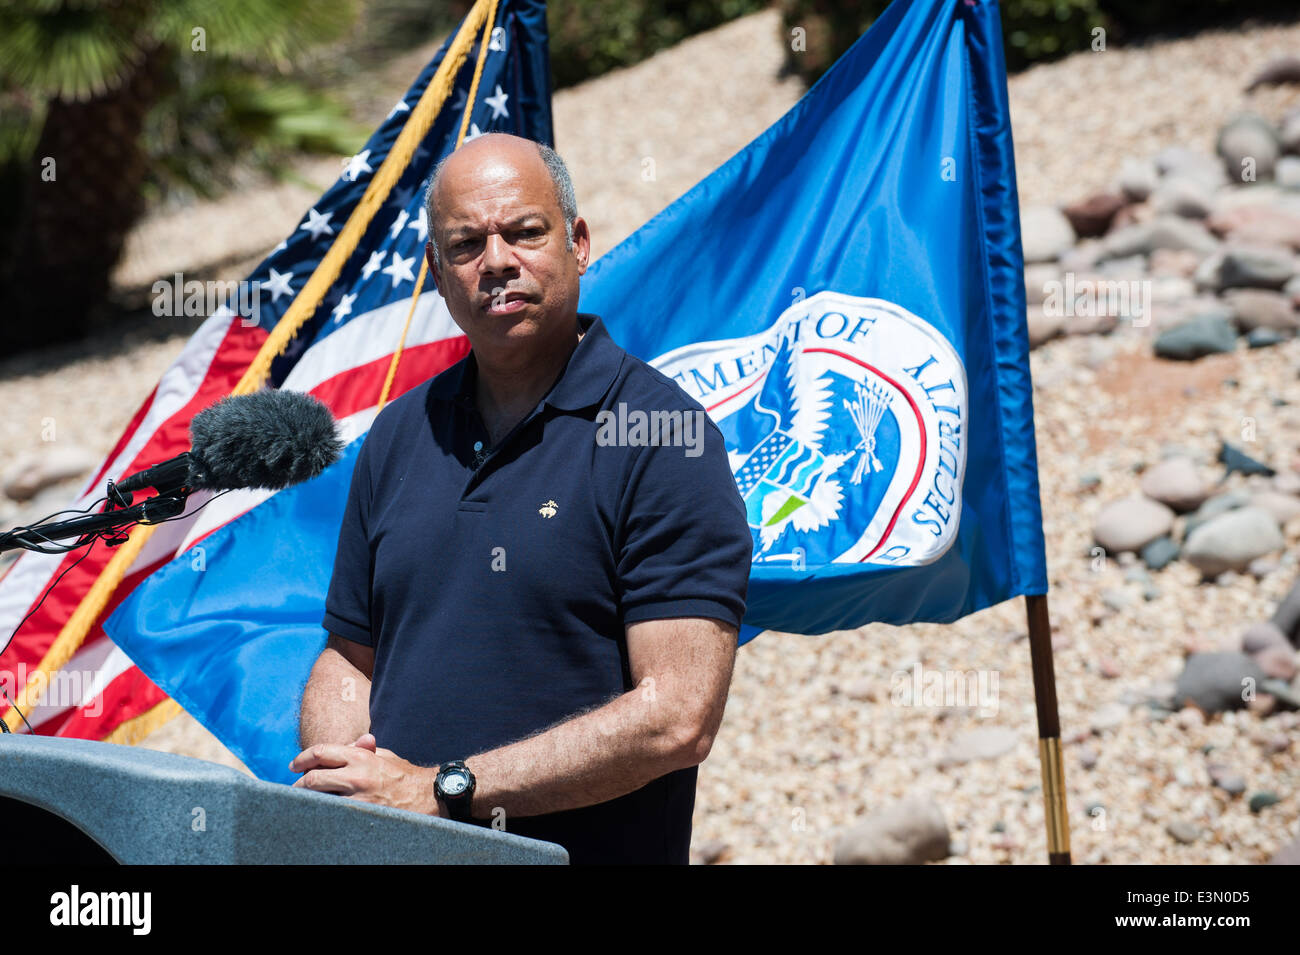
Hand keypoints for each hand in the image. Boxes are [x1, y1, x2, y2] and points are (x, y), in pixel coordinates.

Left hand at [289, 733, 443, 816]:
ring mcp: (358, 798)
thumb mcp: (384, 756)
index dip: (303, 758)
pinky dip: (325, 812)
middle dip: (299, 784)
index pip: (321, 752)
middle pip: (313, 778)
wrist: (429, 795)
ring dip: (309, 800)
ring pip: (320, 799)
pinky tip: (321, 814)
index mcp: (361, 756)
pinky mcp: (362, 815)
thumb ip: (362, 750)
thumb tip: (344, 746)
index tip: (294, 765)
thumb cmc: (405, 775)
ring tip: (304, 802)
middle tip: (294, 788)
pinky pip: (334, 813)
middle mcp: (356, 775)